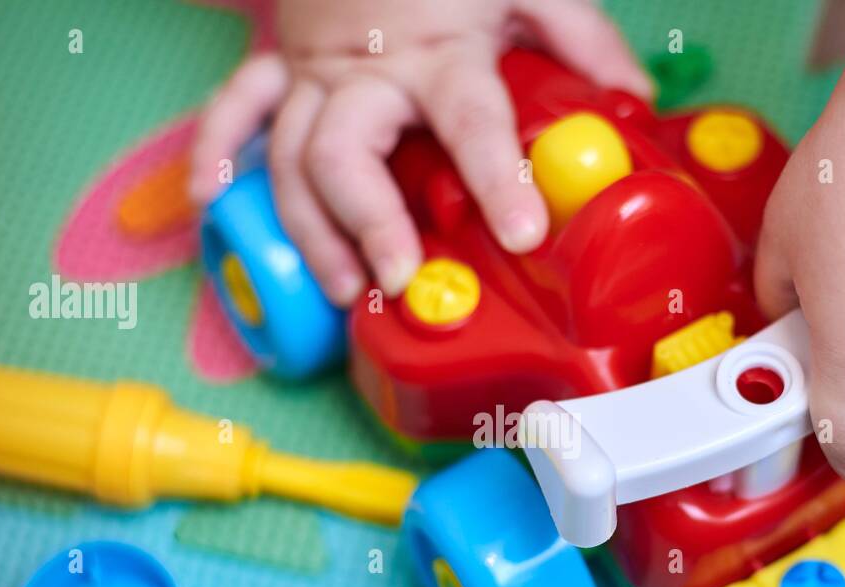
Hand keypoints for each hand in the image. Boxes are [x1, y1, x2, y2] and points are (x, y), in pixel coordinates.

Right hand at [191, 0, 650, 304]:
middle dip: (367, 222)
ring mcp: (315, 73)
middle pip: (347, 152)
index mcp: (441, 51)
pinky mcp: (282, 67)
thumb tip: (634, 101)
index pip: (470, 121)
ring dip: (308, 227)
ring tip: (343, 291)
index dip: (496, 177)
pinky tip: (210, 203)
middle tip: (398, 279)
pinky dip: (214, 151)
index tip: (521, 233)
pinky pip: (233, 108)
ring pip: (289, 155)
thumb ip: (581, 36)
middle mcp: (368, 72)